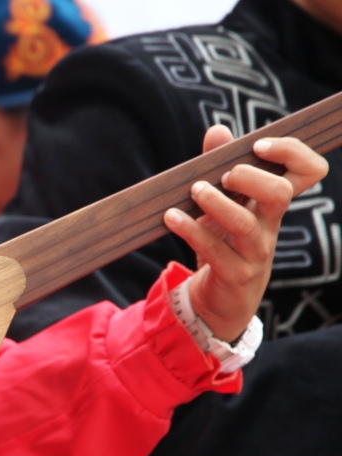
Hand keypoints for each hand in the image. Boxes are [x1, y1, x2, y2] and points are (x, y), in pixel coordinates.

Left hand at [164, 125, 328, 340]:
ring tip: (194, 191)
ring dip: (216, 203)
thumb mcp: (223, 204)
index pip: (309, 171)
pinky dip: (191, 231)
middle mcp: (270, 225)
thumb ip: (219, 167)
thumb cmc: (224, 243)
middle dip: (251, 177)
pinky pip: (215, 251)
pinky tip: (171, 217)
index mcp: (272, 203)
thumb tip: (218, 131)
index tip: (257, 145)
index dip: (292, 152)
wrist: (220, 299)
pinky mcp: (235, 275)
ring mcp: (255, 252)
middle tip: (224, 175)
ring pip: (245, 224)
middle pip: (280, 193)